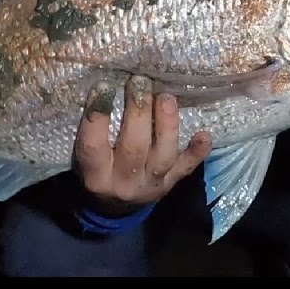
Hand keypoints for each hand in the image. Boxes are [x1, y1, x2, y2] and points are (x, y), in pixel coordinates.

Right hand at [74, 74, 211, 216]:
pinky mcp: (171, 182)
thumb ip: (93, 130)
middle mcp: (123, 180)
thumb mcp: (85, 156)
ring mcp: (151, 183)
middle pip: (134, 147)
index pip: (93, 145)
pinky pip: (186, 168)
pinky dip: (197, 152)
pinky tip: (204, 134)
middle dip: (138, 112)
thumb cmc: (98, 168)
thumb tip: (104, 87)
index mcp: (95, 174)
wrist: (115, 206)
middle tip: (140, 82)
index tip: (103, 86)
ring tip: (167, 97)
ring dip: (167, 125)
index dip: (97, 116)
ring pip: (163, 156)